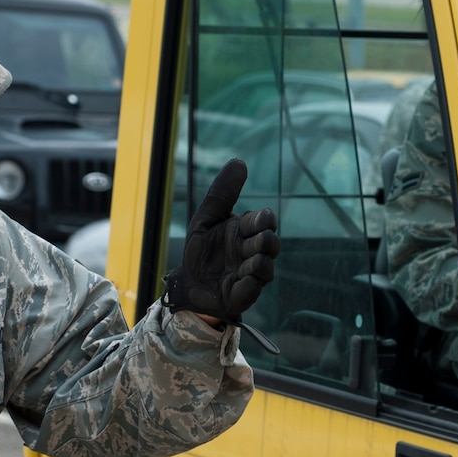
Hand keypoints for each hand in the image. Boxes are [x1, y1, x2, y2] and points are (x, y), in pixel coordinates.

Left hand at [163, 160, 279, 324]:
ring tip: (252, 262)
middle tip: (260, 241)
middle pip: (270, 244)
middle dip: (267, 242)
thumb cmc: (200, 250)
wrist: (187, 283)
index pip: (263, 221)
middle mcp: (250, 252)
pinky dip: (249, 285)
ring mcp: (248, 275)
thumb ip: (222, 193)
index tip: (262, 218)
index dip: (264, 220)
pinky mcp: (240, 295)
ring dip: (261, 263)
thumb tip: (239, 161)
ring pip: (265, 269)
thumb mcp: (206, 218)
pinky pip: (251, 291)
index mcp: (243, 231)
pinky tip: (243, 279)